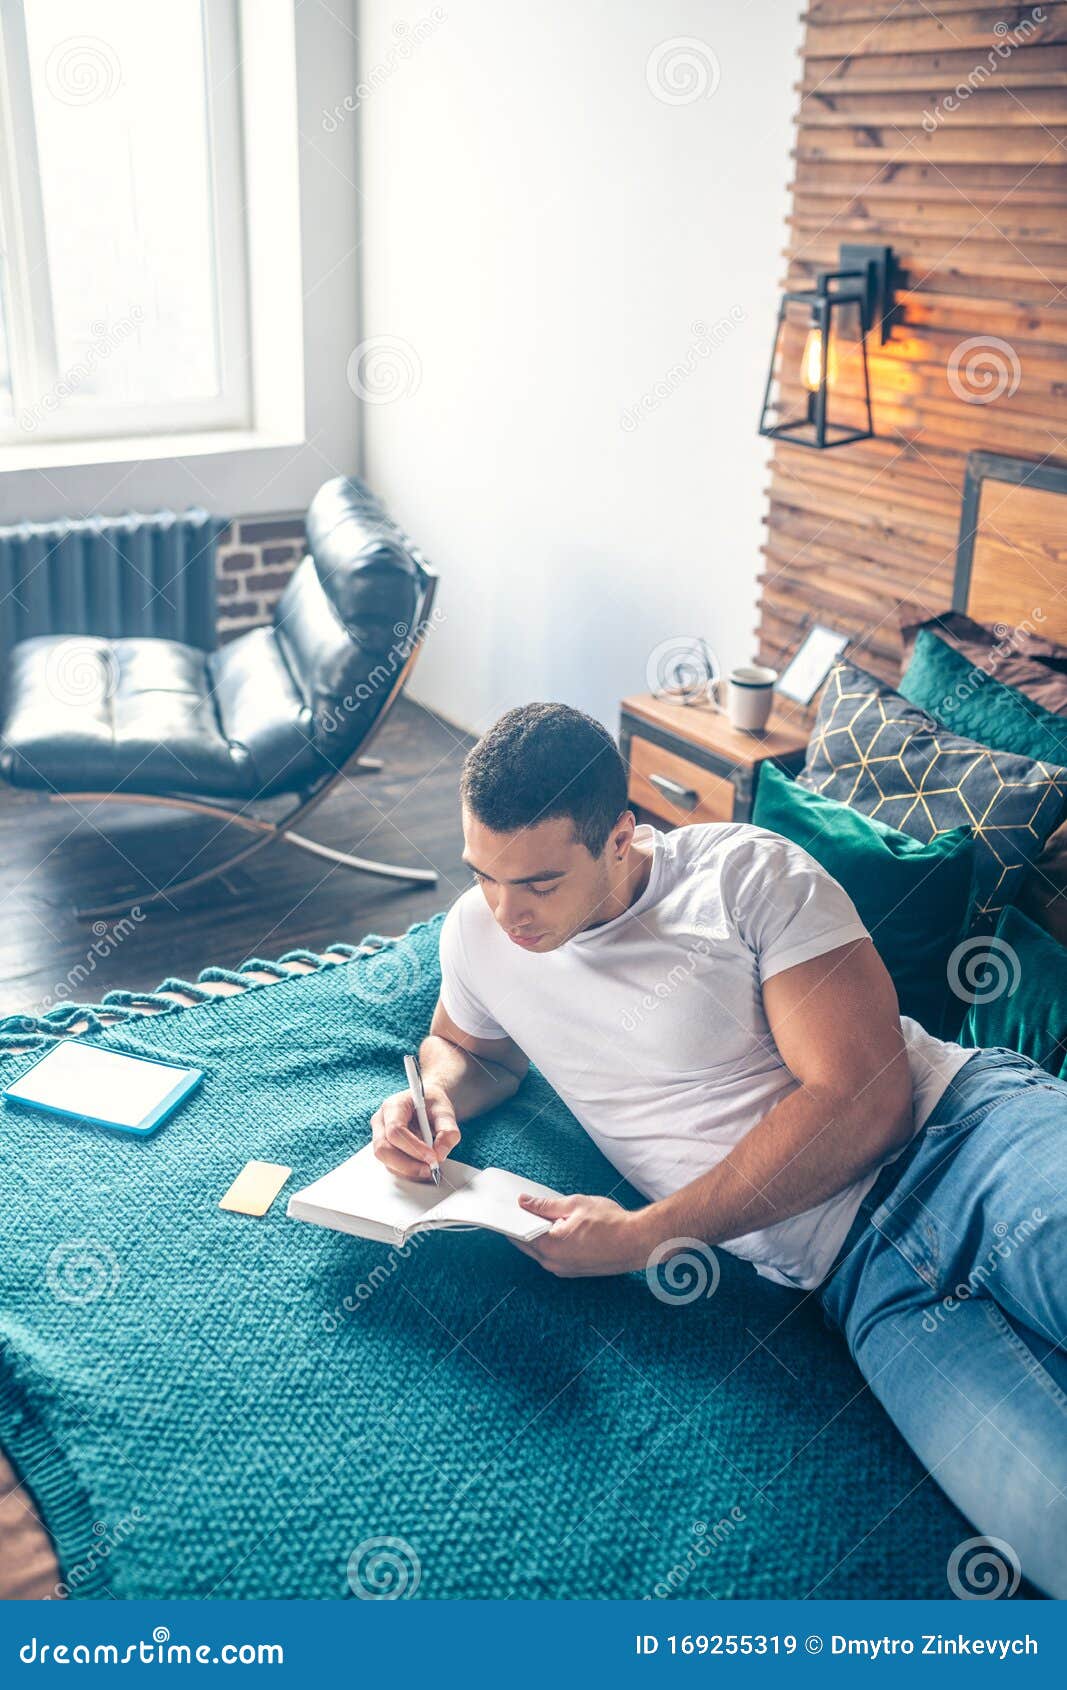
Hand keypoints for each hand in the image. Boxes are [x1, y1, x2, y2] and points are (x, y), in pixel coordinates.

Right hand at [370, 1084, 460, 1181]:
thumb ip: (447, 1130)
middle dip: (407, 1164)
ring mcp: (380, 1136)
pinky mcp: (385, 1149)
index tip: (432, 1157)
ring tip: (429, 1169)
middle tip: (430, 1169)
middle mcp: (381, 1121)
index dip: (412, 1147)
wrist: (428, 1105)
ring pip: (386, 1161)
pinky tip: (423, 1168)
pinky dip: (408, 1171)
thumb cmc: (433, 1104)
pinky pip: (391, 1166)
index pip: (395, 1130)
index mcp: (394, 1105)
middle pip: (383, 1148)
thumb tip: (440, 1153)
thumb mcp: (445, 1111)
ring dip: (408, 1170)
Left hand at [513, 1192, 647, 1276]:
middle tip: (521, 1207)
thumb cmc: (611, 1223)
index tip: (505, 1207)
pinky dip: (550, 1242)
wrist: (638, 1242)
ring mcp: (564, 1269)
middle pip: (527, 1244)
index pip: (518, 1234)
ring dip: (537, 1235)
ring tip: (543, 1214)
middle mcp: (554, 1263)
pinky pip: (553, 1256)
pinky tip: (556, 1227)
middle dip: (522, 1226)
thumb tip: (525, 1202)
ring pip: (540, 1251)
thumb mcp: (575, 1204)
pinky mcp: (574, 1270)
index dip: (510, 1219)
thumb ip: (545, 1205)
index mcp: (550, 1247)